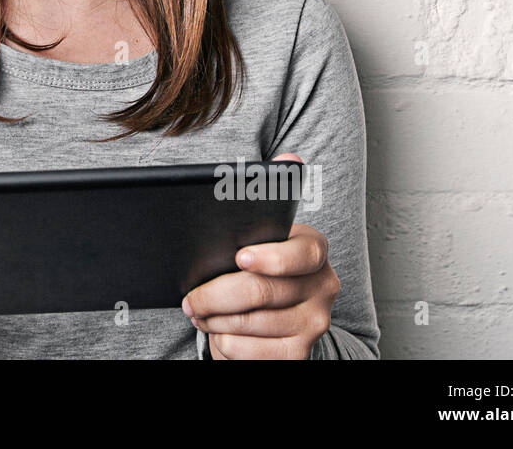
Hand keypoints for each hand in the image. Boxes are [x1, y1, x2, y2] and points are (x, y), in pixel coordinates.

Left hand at [182, 153, 340, 359]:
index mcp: (313, 250)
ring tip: (197, 312)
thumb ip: (266, 200)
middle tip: (189, 298)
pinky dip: (226, 346)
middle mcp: (323, 286)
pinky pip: (253, 353)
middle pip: (261, 292)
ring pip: (251, 325)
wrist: (283, 317)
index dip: (271, 257)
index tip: (240, 256)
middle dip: (215, 295)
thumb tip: (290, 159)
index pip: (300, 252)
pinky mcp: (299, 354)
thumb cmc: (259, 266)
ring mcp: (315, 322)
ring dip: (214, 321)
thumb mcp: (261, 235)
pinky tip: (218, 334)